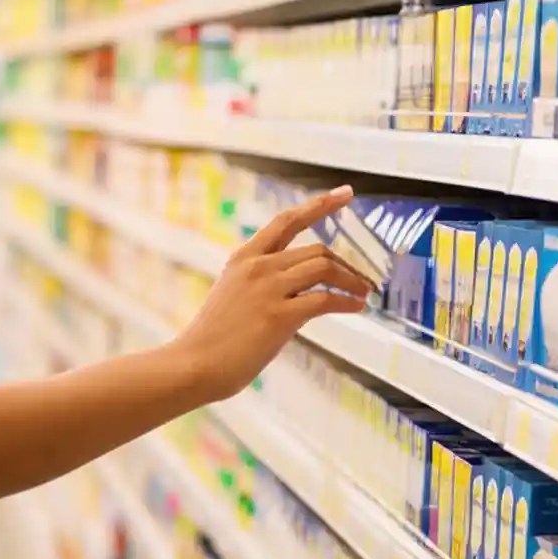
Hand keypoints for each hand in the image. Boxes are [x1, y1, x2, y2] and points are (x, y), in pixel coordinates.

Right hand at [173, 185, 374, 400]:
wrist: (193, 365)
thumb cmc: (213, 340)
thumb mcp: (233, 295)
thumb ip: (262, 283)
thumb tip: (299, 290)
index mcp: (244, 258)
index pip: (287, 220)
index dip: (320, 205)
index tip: (346, 193)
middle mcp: (257, 266)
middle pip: (316, 249)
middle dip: (346, 264)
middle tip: (362, 280)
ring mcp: (268, 289)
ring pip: (324, 268)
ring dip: (351, 280)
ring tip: (364, 294)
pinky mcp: (279, 316)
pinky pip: (324, 299)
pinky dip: (346, 301)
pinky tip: (356, 307)